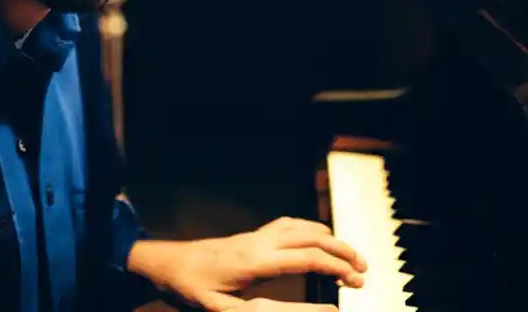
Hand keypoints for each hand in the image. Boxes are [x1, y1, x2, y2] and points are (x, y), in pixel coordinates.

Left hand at [127, 216, 365, 310]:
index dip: (337, 268)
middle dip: (342, 250)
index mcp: (256, 261)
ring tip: (349, 255)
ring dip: (329, 237)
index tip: (356, 282)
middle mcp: (259, 242)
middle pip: (312, 236)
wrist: (164, 264)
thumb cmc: (189, 289)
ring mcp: (254, 236)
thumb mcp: (222, 310)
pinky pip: (287, 224)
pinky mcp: (249, 236)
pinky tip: (317, 237)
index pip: (309, 257)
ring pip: (301, 226)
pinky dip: (310, 228)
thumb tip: (299, 311)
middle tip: (364, 269)